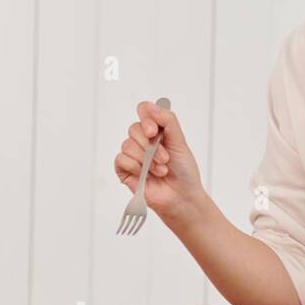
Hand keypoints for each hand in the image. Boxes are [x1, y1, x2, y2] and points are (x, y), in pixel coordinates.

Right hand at [113, 101, 207, 226]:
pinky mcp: (124, 169)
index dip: (146, 118)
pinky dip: (134, 166)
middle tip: (165, 159)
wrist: (182, 197)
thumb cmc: (184, 172)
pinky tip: (144, 175)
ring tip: (160, 171)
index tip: (154, 131)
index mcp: (156, 130)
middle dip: (150, 145)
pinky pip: (121, 159)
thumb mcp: (180, 143)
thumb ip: (168, 122)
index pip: (144, 111)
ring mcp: (133, 155)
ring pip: (127, 145)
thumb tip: (153, 106)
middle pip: (134, 128)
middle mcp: (142, 140)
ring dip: (147, 160)